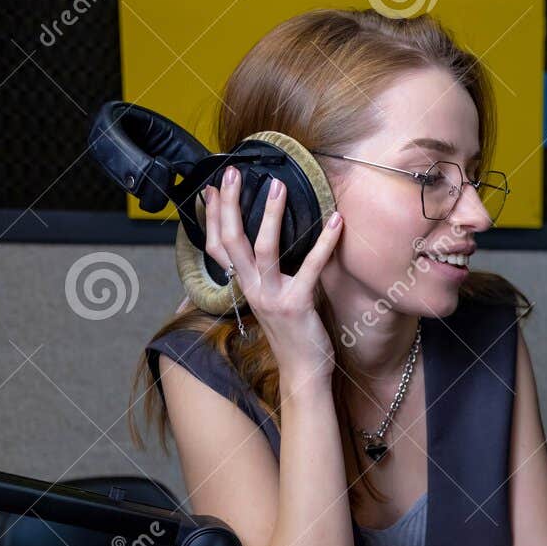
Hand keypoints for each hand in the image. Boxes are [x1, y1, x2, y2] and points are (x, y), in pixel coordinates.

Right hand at [203, 166, 342, 392]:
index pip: (217, 247)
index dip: (211, 217)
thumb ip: (264, 274)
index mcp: (244, 286)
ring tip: (278, 185)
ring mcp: (272, 297)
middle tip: (232, 173)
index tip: (210, 188)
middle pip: (230, 241)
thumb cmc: (291, 333)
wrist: (303, 373)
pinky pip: (310, 268)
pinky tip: (336, 221)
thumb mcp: (270, 299)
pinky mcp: (296, 305)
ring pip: (262, 249)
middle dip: (228, 204)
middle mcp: (252, 289)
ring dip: (269, 215)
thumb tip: (263, 244)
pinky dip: (324, 243)